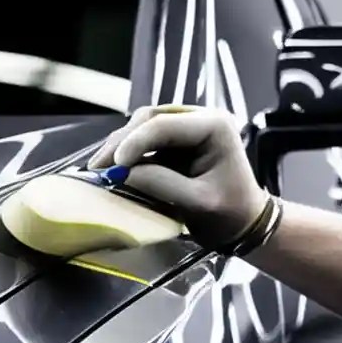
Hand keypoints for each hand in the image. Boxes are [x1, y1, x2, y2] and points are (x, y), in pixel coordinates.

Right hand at [88, 105, 268, 248]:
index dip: (134, 142)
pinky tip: (110, 168)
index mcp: (214, 126)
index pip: (164, 125)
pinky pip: (142, 140)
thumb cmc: (229, 214)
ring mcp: (185, 128)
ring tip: (98, 169)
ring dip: (118, 147)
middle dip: (120, 142)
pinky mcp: (173, 142)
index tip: (113, 166)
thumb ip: (161, 184)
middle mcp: (199, 119)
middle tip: (98, 167)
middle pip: (148, 119)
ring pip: (141, 127)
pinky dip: (125, 154)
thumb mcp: (198, 202)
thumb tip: (121, 173)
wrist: (244, 223)